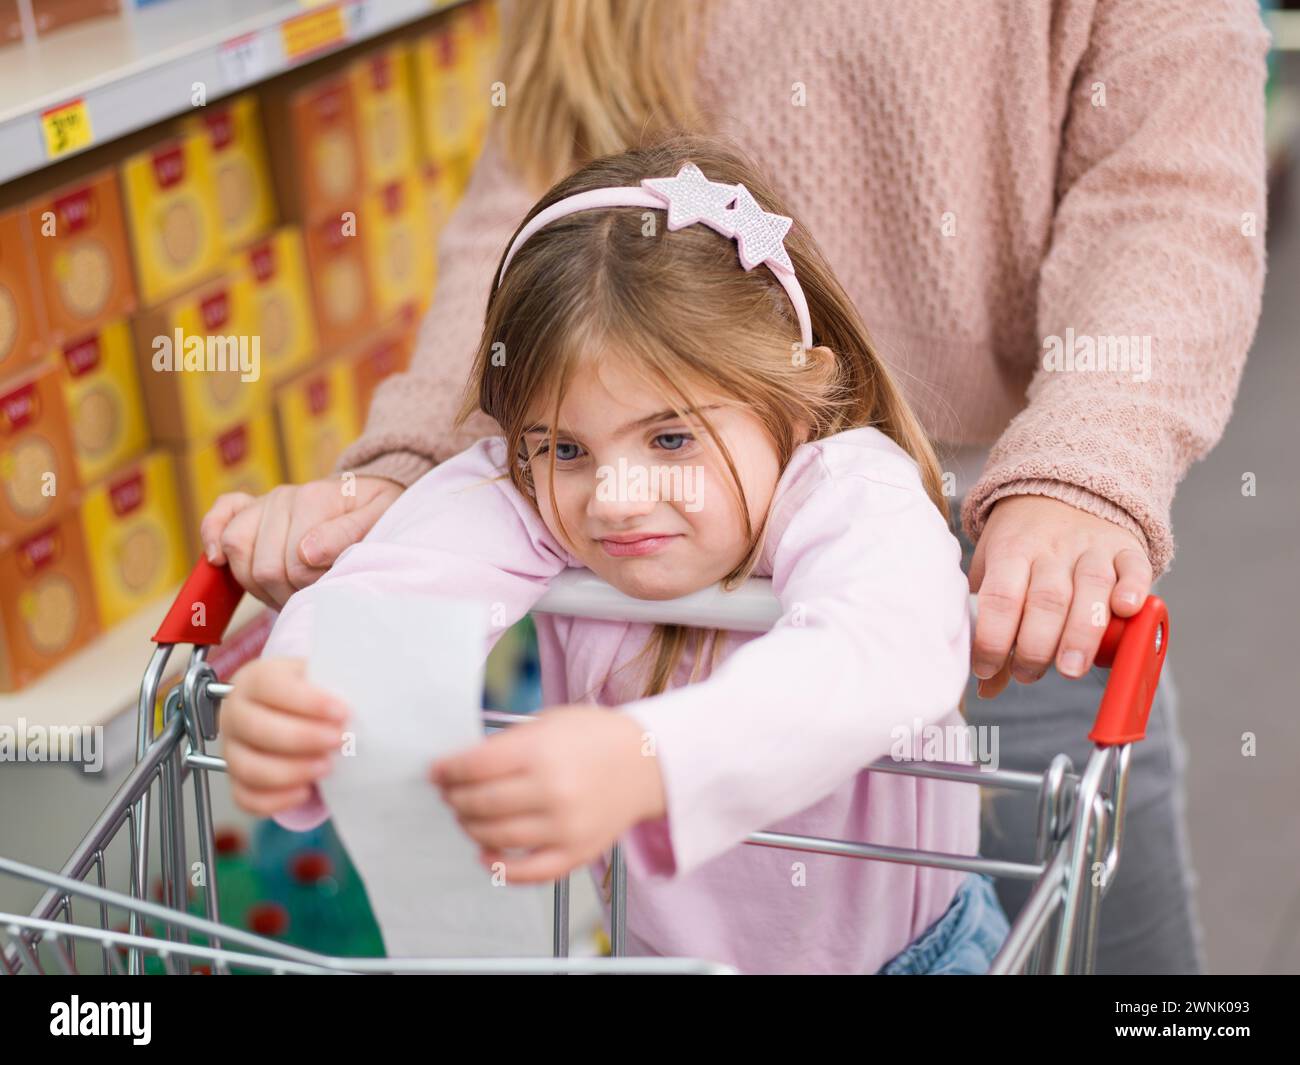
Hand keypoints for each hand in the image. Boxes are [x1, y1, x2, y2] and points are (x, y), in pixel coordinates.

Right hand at [199, 475, 403, 607]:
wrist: (369, 494)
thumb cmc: (379, 512)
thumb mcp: (381, 518)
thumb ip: (348, 534)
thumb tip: (305, 553)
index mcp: (314, 499)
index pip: (296, 564)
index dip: (311, 588)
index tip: (330, 590)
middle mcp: (283, 498)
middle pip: (265, 565)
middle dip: (286, 593)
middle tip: (309, 597)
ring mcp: (264, 503)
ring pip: (236, 550)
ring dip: (257, 584)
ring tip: (285, 592)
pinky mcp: (251, 508)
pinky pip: (220, 517)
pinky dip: (212, 537)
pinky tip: (218, 561)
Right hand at [222, 657, 349, 816]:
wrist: (284, 710)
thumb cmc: (306, 693)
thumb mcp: (317, 677)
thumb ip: (333, 684)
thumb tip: (368, 700)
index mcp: (255, 680)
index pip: (271, 686)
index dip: (307, 701)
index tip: (342, 712)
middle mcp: (235, 714)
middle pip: (258, 729)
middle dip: (303, 738)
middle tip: (339, 741)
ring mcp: (231, 750)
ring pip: (250, 767)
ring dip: (292, 771)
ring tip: (327, 767)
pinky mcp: (235, 781)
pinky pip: (247, 798)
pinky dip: (276, 800)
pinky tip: (305, 792)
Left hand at [430, 705, 665, 883]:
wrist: (648, 762)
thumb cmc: (596, 737)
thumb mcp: (549, 722)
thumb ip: (507, 744)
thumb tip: (462, 766)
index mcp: (542, 752)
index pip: (475, 767)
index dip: (447, 770)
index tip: (436, 771)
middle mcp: (552, 791)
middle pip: (480, 803)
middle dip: (455, 798)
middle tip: (449, 793)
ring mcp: (565, 826)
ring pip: (496, 837)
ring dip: (471, 827)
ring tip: (467, 816)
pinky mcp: (576, 852)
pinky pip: (528, 871)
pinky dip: (500, 868)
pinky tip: (486, 854)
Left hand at [968, 495, 1152, 697]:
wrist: (1058, 489)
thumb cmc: (1018, 545)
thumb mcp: (993, 574)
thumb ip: (992, 629)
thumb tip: (986, 688)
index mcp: (1011, 552)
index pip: (1000, 597)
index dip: (992, 638)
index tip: (986, 669)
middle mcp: (1051, 548)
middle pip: (1047, 598)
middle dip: (1038, 645)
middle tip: (1030, 675)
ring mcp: (1092, 546)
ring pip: (1091, 588)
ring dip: (1082, 632)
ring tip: (1071, 670)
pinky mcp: (1126, 547)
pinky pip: (1134, 567)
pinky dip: (1134, 590)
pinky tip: (1126, 611)